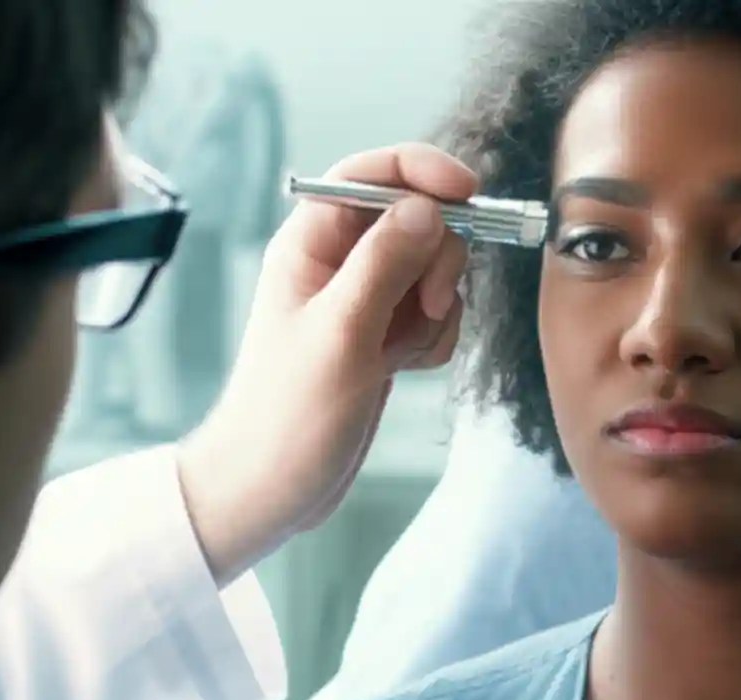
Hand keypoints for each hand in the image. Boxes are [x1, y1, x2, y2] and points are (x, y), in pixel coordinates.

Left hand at [177, 143, 476, 584]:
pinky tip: (403, 369)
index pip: (372, 174)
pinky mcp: (382, 337)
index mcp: (310, 243)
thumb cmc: (289, 414)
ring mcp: (363, 300)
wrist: (271, 487)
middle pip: (416, 219)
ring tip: (400, 352)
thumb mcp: (341, 333)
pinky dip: (433, 339)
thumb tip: (428, 206)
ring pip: (432, 269)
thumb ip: (384, 263)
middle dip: (436, 259)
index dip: (423, 172)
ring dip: (436, 308)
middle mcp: (337, 262)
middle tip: (425, 308)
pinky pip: (433, 314)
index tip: (469, 192)